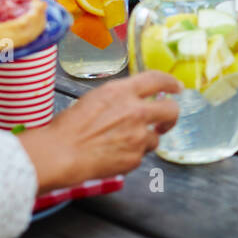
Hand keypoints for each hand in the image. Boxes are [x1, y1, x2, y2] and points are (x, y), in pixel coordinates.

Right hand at [17, 71, 181, 192]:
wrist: (61, 153)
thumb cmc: (69, 127)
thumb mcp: (94, 99)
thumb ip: (118, 98)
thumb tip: (131, 100)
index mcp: (122, 92)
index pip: (157, 79)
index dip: (170, 82)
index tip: (176, 87)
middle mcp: (136, 111)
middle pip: (171, 110)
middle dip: (171, 115)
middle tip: (165, 121)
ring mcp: (138, 136)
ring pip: (155, 137)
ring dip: (145, 139)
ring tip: (122, 143)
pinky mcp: (135, 157)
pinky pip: (141, 155)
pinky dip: (132, 155)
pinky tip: (114, 154)